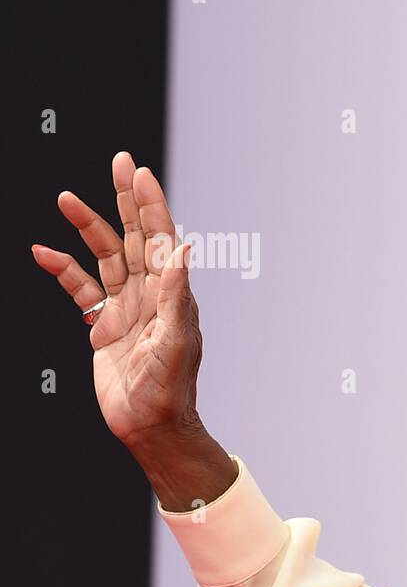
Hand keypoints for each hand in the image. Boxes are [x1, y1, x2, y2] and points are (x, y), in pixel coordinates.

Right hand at [32, 151, 203, 446]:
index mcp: (172, 294)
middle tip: (119, 162)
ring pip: (105, 256)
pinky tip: (44, 251)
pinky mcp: (104, 325)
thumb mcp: (177, 341)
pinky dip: (63, 269)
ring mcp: (126, 307)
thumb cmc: (170, 388)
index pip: (161, 239)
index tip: (138, 173)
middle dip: (126, 200)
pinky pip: (80, 288)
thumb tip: (184, 252)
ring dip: (88, 227)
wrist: (149, 425)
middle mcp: (151, 294)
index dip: (150, 205)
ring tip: (67, 199)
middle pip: (136, 236)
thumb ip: (178, 297)